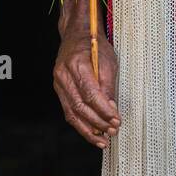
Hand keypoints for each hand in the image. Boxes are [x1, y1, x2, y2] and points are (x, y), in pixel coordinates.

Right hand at [53, 32, 119, 146]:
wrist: (76, 34)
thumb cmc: (94, 45)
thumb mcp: (108, 60)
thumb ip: (108, 85)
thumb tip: (111, 109)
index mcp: (76, 64)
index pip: (90, 93)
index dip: (103, 110)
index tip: (116, 119)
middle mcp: (63, 75)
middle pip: (79, 106)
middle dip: (97, 122)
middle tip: (113, 131)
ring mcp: (58, 83)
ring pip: (71, 112)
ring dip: (88, 129)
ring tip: (103, 141)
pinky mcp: (59, 89)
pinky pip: (69, 111)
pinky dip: (81, 124)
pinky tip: (92, 133)